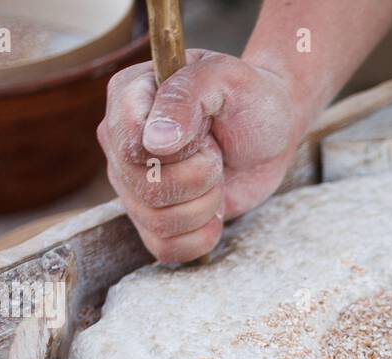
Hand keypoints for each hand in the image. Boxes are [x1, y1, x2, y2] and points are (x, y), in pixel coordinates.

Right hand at [97, 51, 303, 262]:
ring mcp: (134, 186)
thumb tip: (155, 142)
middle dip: (199, 178)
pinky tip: (215, 208)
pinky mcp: (155, 220)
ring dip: (205, 205)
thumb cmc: (248, 98)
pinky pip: (165, 249)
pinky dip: (202, 236)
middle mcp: (121, 144)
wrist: (270, 132)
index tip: (204, 133)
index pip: (127, 144)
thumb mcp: (225, 78)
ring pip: (157, 222)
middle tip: (217, 156)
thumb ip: (186, 95)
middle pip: (144, 189)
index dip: (173, 152)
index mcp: (127, 97)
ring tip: (217, 178)